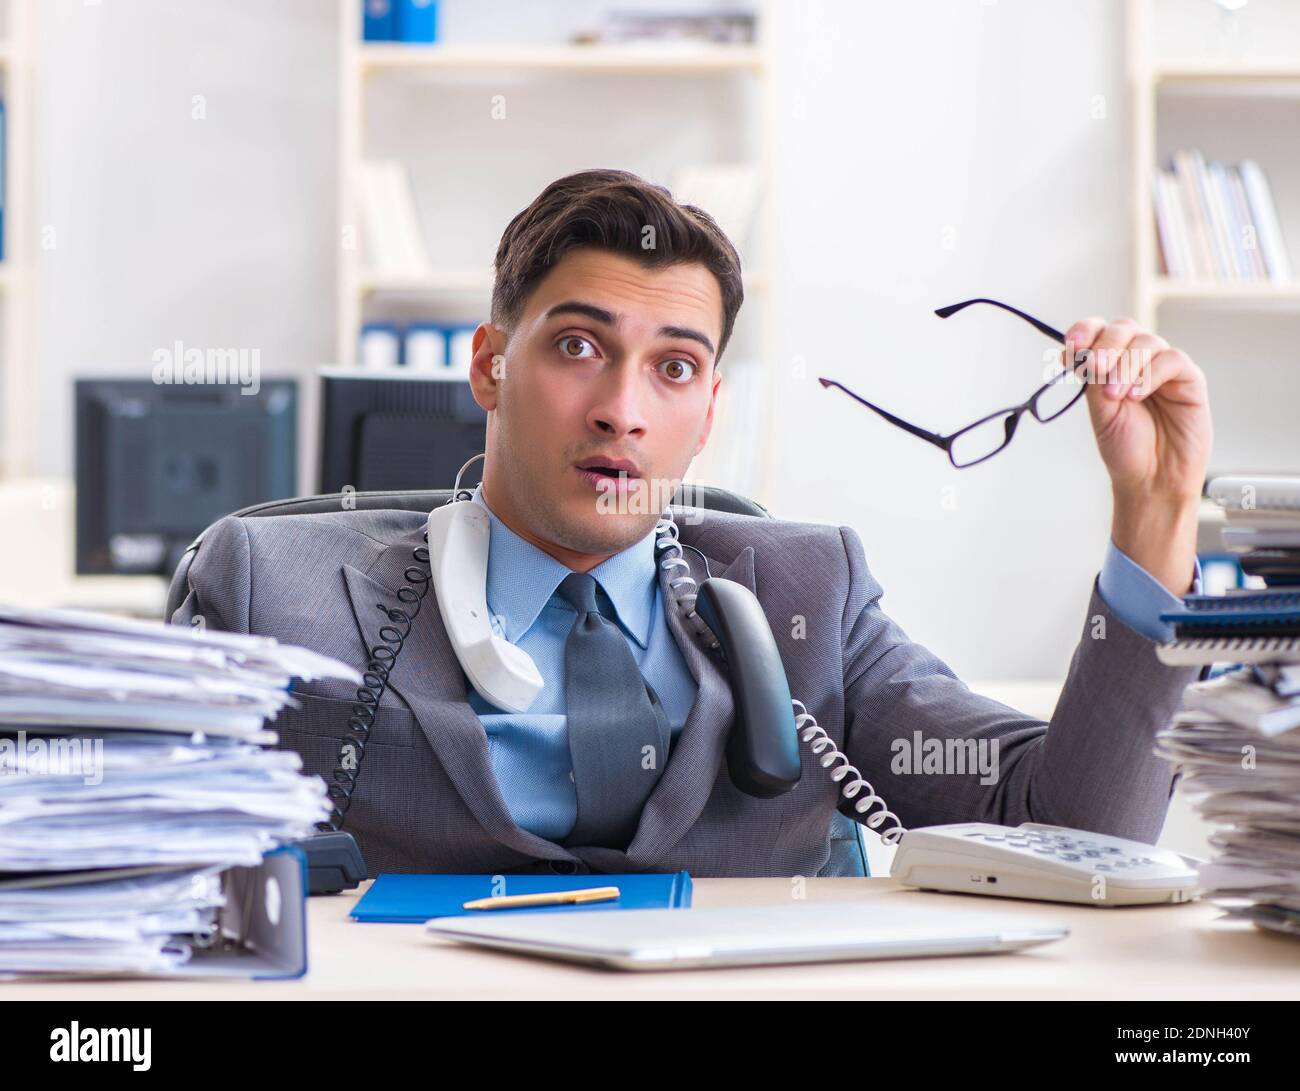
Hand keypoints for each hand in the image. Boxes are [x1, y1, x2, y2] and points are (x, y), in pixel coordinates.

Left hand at [1063, 317, 1212, 595]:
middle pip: (1123, 329)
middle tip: (1096, 369)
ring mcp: (1163, 368)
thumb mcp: (1100, 413)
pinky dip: (1151, 374)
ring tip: (1117, 396)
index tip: (1071, 346)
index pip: (1098, 332)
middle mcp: (1137, 361)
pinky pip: (1172, 360)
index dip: (1084, 331)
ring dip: (1126, 365)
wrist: (1152, 480)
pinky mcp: (1189, 380)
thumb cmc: (1126, 449)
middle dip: (1106, 346)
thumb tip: (1082, 353)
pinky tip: (1137, 395)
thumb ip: (1093, 381)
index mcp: (1110, 365)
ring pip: (1147, 342)